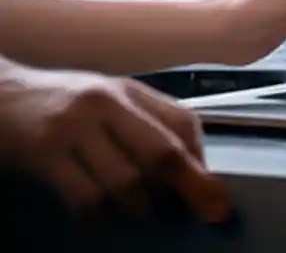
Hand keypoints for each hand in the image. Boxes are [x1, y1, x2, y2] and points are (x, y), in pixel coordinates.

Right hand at [0, 60, 227, 221]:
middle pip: (163, 152)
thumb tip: (189, 165)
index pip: (183, 123)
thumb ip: (144, 125)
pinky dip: (99, 216)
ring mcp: (74, 126)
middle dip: (193, 188)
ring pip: (127, 181)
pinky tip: (99, 219)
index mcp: (127, 91)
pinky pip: (86, 196)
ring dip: (140, 209)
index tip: (216, 190)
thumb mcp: (105, 102)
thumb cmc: (56, 105)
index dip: (203, 161)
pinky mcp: (44, 151)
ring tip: (140, 216)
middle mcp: (105, 103)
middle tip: (211, 214)